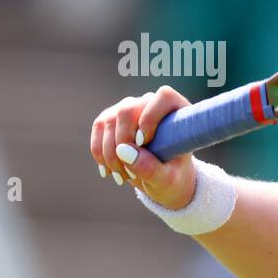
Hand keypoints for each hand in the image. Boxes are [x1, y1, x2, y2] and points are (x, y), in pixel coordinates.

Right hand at [88, 85, 196, 208]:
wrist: (162, 177)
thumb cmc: (173, 176)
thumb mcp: (168, 179)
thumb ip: (151, 168)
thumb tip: (124, 151)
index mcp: (178, 112)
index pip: (164, 97)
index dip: (150, 118)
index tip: (143, 143)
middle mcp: (152, 104)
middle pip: (127, 110)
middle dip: (122, 142)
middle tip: (130, 173)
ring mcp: (130, 108)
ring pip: (109, 121)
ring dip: (110, 153)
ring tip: (122, 177)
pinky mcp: (112, 117)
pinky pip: (98, 128)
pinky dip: (100, 152)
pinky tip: (109, 171)